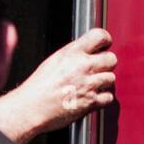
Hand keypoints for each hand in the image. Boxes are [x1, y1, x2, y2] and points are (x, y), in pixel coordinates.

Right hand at [0, 28, 116, 143]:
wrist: (31, 107)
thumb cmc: (39, 85)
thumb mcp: (55, 59)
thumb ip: (74, 54)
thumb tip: (88, 51)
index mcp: (73, 52)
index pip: (101, 36)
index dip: (105, 41)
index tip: (104, 46)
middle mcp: (83, 66)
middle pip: (112, 59)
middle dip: (106, 64)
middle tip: (97, 69)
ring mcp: (89, 84)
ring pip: (111, 78)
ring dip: (104, 82)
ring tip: (91, 85)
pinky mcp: (91, 101)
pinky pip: (109, 97)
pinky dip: (103, 98)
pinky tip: (92, 97)